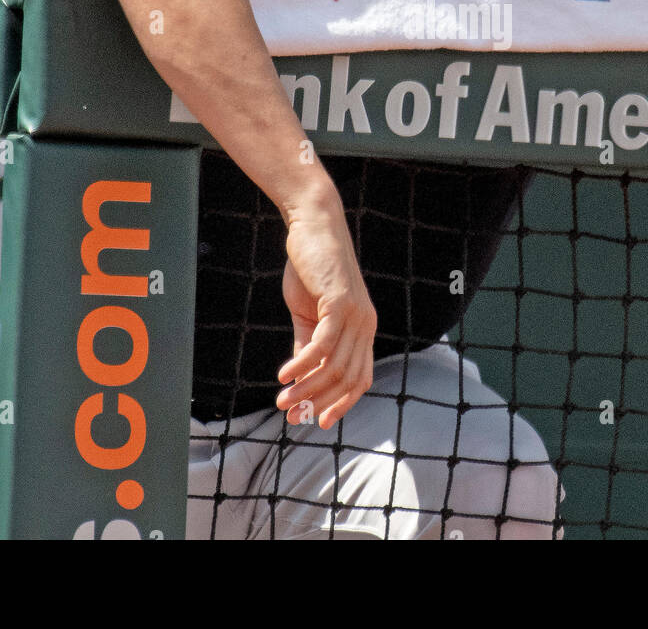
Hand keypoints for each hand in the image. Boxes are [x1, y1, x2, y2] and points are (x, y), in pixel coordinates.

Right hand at [274, 193, 376, 430]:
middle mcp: (365, 325)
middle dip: (319, 402)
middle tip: (290, 415)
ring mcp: (356, 314)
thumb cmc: (311, 268)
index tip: (317, 421)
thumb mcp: (308, 314)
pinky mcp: (340, 303)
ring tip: (281, 400)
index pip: (360, 378)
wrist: (314, 227)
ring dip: (306, 388)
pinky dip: (302, 365)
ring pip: (334, 366)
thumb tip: (300, 380)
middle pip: (348, 379)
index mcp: (362, 329)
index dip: (341, 403)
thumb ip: (307, 345)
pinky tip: (284, 375)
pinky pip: (322, 345)